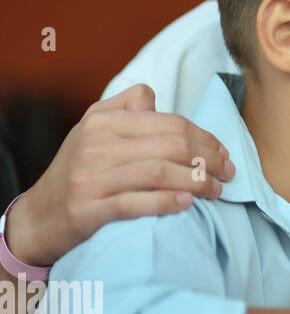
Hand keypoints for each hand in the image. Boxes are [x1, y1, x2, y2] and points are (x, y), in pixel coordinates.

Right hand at [5, 84, 235, 266]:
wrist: (38, 217)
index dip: (206, 138)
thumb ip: (124, 108)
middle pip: (172, 146)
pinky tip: (187, 204)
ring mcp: (90, 178)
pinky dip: (166, 203)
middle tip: (228, 174)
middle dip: (209, 160)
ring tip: (216, 191)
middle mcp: (96, 145)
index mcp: (103, 121)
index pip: (171, 124)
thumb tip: (154, 97)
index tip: (224, 153)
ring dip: (197, 183)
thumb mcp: (93, 129)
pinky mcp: (87, 209)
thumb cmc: (78, 170)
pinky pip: (135, 203)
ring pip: (159, 173)